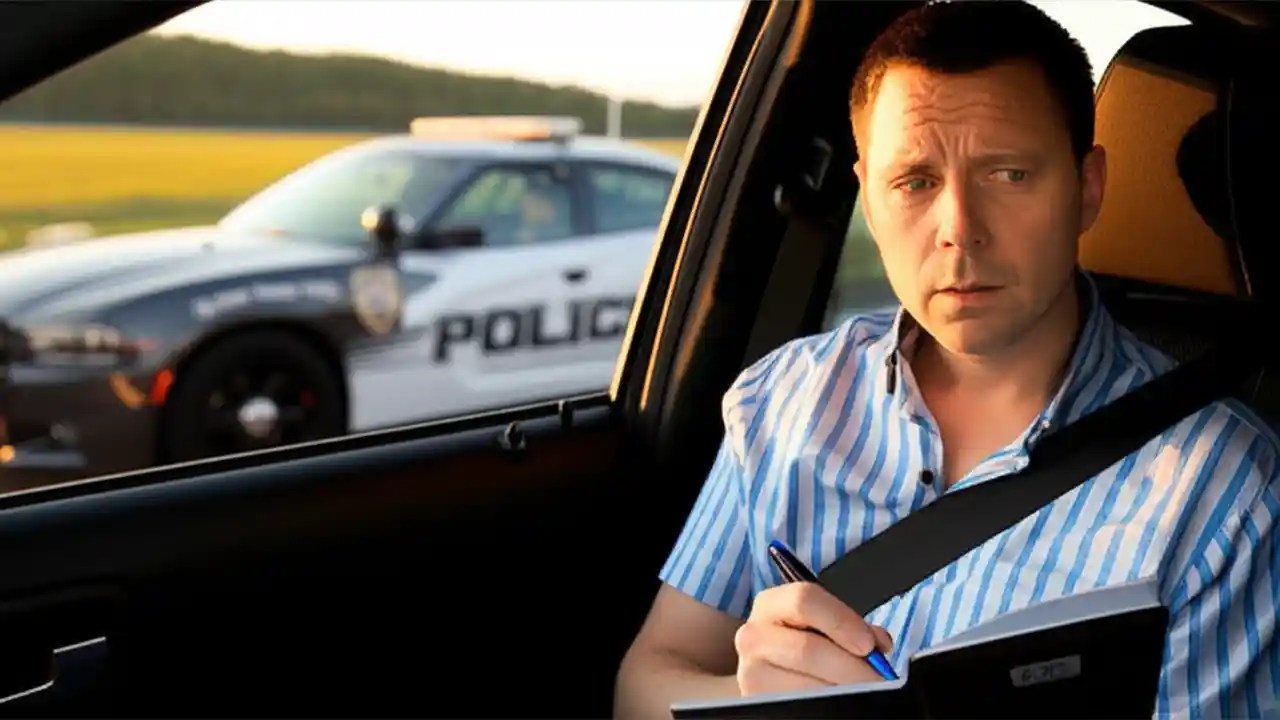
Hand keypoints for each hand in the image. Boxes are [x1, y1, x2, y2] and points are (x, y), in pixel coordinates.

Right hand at [734, 581, 893, 695]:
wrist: (775, 673)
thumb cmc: (805, 644)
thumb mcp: (824, 626)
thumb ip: (851, 626)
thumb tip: (878, 643)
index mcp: (770, 604)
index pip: (803, 600)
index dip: (840, 620)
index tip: (868, 644)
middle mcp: (753, 636)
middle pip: (808, 649)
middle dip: (851, 666)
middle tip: (878, 678)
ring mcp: (751, 673)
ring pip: (807, 684)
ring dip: (844, 690)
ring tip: (864, 691)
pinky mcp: (757, 701)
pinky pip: (800, 705)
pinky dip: (829, 704)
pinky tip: (840, 700)